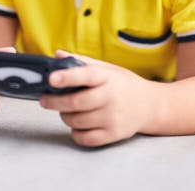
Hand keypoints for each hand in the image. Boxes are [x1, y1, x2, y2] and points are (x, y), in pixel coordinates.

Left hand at [39, 50, 155, 146]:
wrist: (150, 106)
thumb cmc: (124, 85)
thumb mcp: (108, 69)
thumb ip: (82, 62)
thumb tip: (57, 56)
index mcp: (108, 78)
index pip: (87, 75)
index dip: (68, 77)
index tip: (51, 79)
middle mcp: (111, 98)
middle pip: (76, 103)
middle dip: (55, 102)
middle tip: (45, 100)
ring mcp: (112, 118)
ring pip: (76, 121)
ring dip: (65, 116)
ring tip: (66, 110)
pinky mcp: (113, 134)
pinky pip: (84, 138)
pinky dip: (75, 133)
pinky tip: (77, 125)